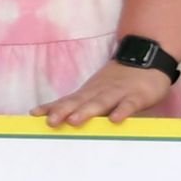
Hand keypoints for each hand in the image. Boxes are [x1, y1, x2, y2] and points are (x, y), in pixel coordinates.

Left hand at [41, 60, 176, 127]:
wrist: (147, 59)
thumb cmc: (118, 83)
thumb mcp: (96, 92)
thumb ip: (80, 105)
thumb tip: (57, 120)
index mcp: (89, 93)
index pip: (67, 100)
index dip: (52, 107)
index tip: (34, 114)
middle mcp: (99, 92)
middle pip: (79, 102)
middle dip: (64, 111)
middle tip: (50, 121)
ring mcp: (118, 93)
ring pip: (101, 102)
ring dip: (87, 111)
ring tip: (74, 121)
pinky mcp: (137, 96)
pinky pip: (129, 104)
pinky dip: (122, 111)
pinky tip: (115, 120)